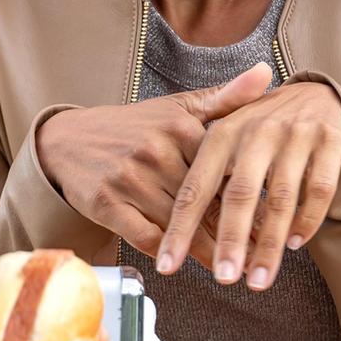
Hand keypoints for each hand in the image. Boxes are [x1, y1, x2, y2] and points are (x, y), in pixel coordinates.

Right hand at [35, 66, 271, 263]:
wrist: (66, 141)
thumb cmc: (131, 127)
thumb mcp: (176, 108)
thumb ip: (225, 97)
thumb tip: (267, 72)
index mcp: (178, 127)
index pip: (223, 169)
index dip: (249, 198)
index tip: (273, 218)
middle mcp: (154, 150)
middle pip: (204, 201)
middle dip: (233, 232)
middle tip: (260, 255)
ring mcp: (129, 178)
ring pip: (179, 223)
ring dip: (206, 250)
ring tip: (231, 268)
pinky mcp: (107, 203)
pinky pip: (145, 235)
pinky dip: (167, 251)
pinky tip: (183, 263)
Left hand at [157, 81, 340, 289]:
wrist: (315, 94)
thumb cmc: (259, 128)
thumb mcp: (226, 139)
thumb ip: (203, 178)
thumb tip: (163, 228)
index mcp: (221, 135)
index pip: (196, 187)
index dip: (180, 228)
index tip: (167, 265)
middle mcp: (255, 133)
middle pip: (240, 195)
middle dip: (230, 241)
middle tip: (223, 279)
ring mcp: (294, 137)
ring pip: (282, 199)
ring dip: (270, 244)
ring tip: (258, 279)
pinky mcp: (328, 142)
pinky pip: (319, 189)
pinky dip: (308, 220)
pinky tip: (295, 244)